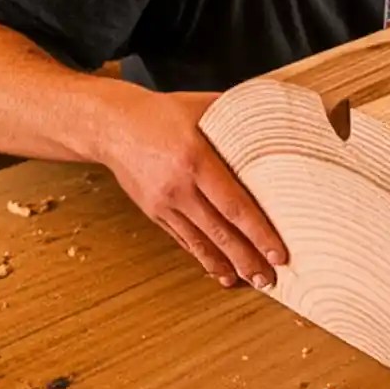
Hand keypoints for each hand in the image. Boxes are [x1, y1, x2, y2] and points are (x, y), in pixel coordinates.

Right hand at [98, 90, 286, 288]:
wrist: (111, 125)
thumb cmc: (160, 113)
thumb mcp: (201, 107)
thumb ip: (238, 115)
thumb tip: (277, 117)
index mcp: (195, 160)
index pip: (234, 204)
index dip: (258, 232)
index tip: (278, 251)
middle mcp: (179, 187)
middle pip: (220, 232)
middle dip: (248, 259)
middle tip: (271, 279)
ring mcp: (163, 204)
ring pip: (201, 242)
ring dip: (228, 265)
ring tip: (251, 281)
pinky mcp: (154, 212)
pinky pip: (183, 239)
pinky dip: (203, 257)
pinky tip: (220, 271)